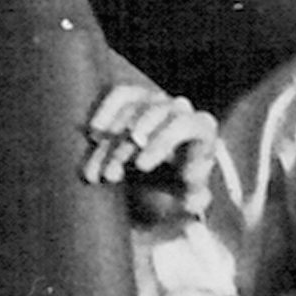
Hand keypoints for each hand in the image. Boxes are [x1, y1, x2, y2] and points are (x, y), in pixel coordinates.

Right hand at [81, 81, 217, 229]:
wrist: (166, 176)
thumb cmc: (181, 185)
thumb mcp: (191, 198)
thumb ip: (196, 200)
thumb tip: (192, 192)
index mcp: (201, 128)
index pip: (183, 124)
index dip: (160, 142)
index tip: (141, 166)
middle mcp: (180, 109)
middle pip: (151, 117)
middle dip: (127, 147)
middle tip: (112, 176)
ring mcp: (157, 100)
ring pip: (130, 113)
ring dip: (110, 145)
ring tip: (101, 176)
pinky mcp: (136, 96)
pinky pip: (120, 95)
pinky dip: (105, 112)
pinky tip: (94, 136)